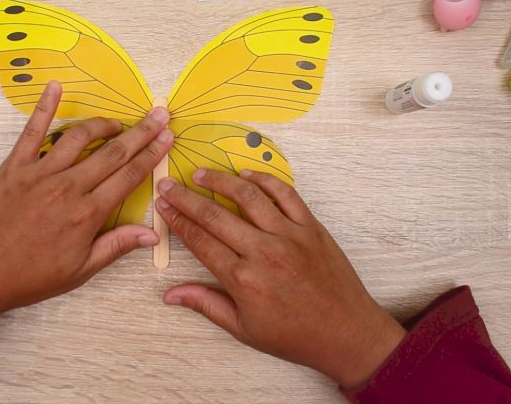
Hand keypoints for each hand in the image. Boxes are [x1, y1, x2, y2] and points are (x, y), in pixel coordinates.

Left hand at [0, 81, 172, 326]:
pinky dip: (44, 107)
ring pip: (79, 137)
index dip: (152, 154)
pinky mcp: (14, 167)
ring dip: (103, 124)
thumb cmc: (30, 277)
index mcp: (88, 214)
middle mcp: (68, 187)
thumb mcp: (80, 270)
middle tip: (159, 115)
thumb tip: (153, 234)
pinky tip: (55, 87)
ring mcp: (40, 173)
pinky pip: (32, 131)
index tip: (167, 138)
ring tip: (117, 122)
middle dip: (140, 132)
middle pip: (113, 152)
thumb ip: (116, 246)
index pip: (129, 176)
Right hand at [156, 168, 405, 388]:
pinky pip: (285, 194)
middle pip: (214, 215)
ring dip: (220, 181)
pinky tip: (246, 176)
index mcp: (243, 280)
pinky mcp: (312, 228)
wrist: (347, 334)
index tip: (163, 207)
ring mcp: (290, 236)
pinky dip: (264, 180)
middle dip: (186, 197)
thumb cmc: (295, 337)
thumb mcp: (244, 329)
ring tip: (200, 174)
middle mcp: (264, 252)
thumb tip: (170, 294)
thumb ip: (206, 304)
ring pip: (248, 196)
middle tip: (168, 185)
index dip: (177, 220)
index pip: (200, 240)